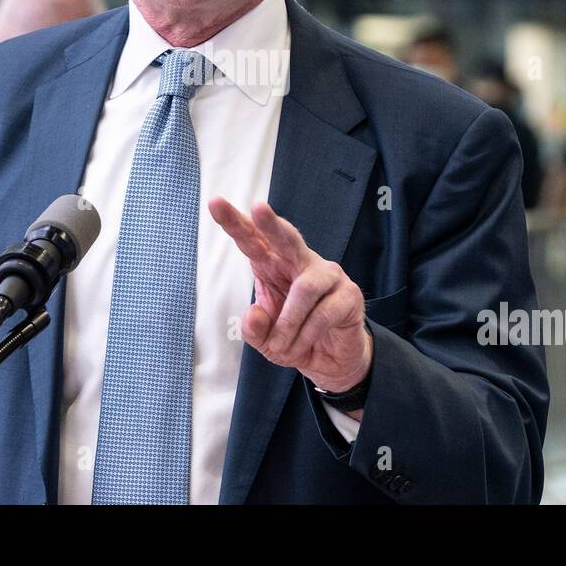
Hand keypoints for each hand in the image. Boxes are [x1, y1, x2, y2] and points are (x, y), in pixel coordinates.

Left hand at [209, 197, 371, 394]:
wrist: (332, 362)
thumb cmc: (294, 340)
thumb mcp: (265, 341)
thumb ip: (253, 330)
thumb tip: (254, 314)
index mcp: (274, 265)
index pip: (253, 240)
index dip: (236, 223)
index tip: (215, 203)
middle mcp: (301, 263)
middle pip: (286, 238)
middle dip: (271, 223)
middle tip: (258, 208)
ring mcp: (328, 276)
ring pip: (305, 287)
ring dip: (289, 323)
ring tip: (282, 346)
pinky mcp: (350, 295)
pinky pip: (324, 312)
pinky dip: (306, 335)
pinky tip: (303, 345)